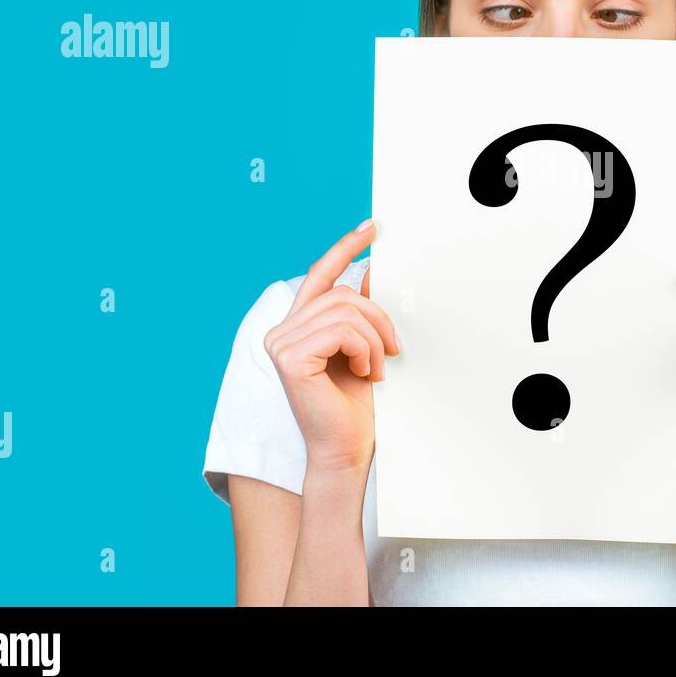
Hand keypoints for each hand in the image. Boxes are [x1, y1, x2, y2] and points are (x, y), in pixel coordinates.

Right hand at [263, 218, 400, 478]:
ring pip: (347, 311)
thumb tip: (374, 272)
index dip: (345, 247)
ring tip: (378, 366)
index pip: (321, 274)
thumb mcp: (364, 348)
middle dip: (379, 318)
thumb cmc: (354, 405)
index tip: (372, 227)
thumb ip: (362, 312)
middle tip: (394, 348)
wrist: (345, 449)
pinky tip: (365, 372)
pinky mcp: (289, 356)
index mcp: (297, 325)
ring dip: (375, 339)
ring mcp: (281, 342)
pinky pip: (342, 331)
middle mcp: (282, 330)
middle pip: (344, 293)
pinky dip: (365, 350)